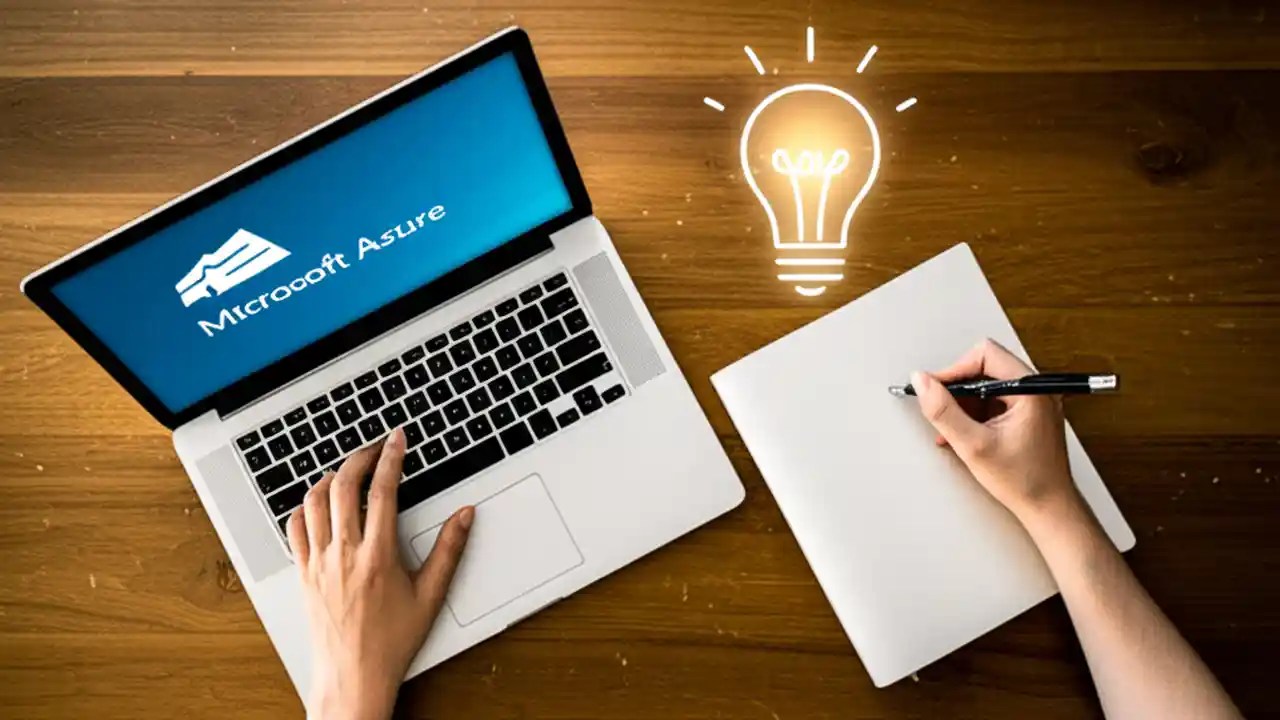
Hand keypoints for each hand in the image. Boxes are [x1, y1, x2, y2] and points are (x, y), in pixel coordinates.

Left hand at [287, 428, 473, 719]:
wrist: (353, 677)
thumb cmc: (391, 642)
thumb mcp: (431, 595)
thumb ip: (449, 550)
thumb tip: (464, 516)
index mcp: (378, 556)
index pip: (384, 490)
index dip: (391, 457)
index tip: (396, 440)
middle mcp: (344, 554)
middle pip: (344, 486)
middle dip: (359, 457)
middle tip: (373, 447)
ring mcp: (318, 562)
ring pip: (314, 502)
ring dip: (330, 477)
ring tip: (346, 470)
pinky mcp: (303, 574)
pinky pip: (294, 528)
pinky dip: (305, 507)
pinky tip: (317, 504)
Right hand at [911, 338, 1083, 529]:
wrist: (1048, 507)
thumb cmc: (1025, 481)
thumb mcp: (973, 445)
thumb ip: (944, 411)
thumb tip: (923, 383)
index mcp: (1031, 389)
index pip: (985, 355)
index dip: (954, 370)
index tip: (934, 388)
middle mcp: (1036, 389)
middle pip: (985, 368)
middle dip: (957, 390)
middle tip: (942, 411)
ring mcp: (1034, 401)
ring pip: (987, 386)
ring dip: (964, 405)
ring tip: (954, 430)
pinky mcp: (1028, 414)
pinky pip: (994, 401)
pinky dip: (975, 414)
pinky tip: (965, 434)